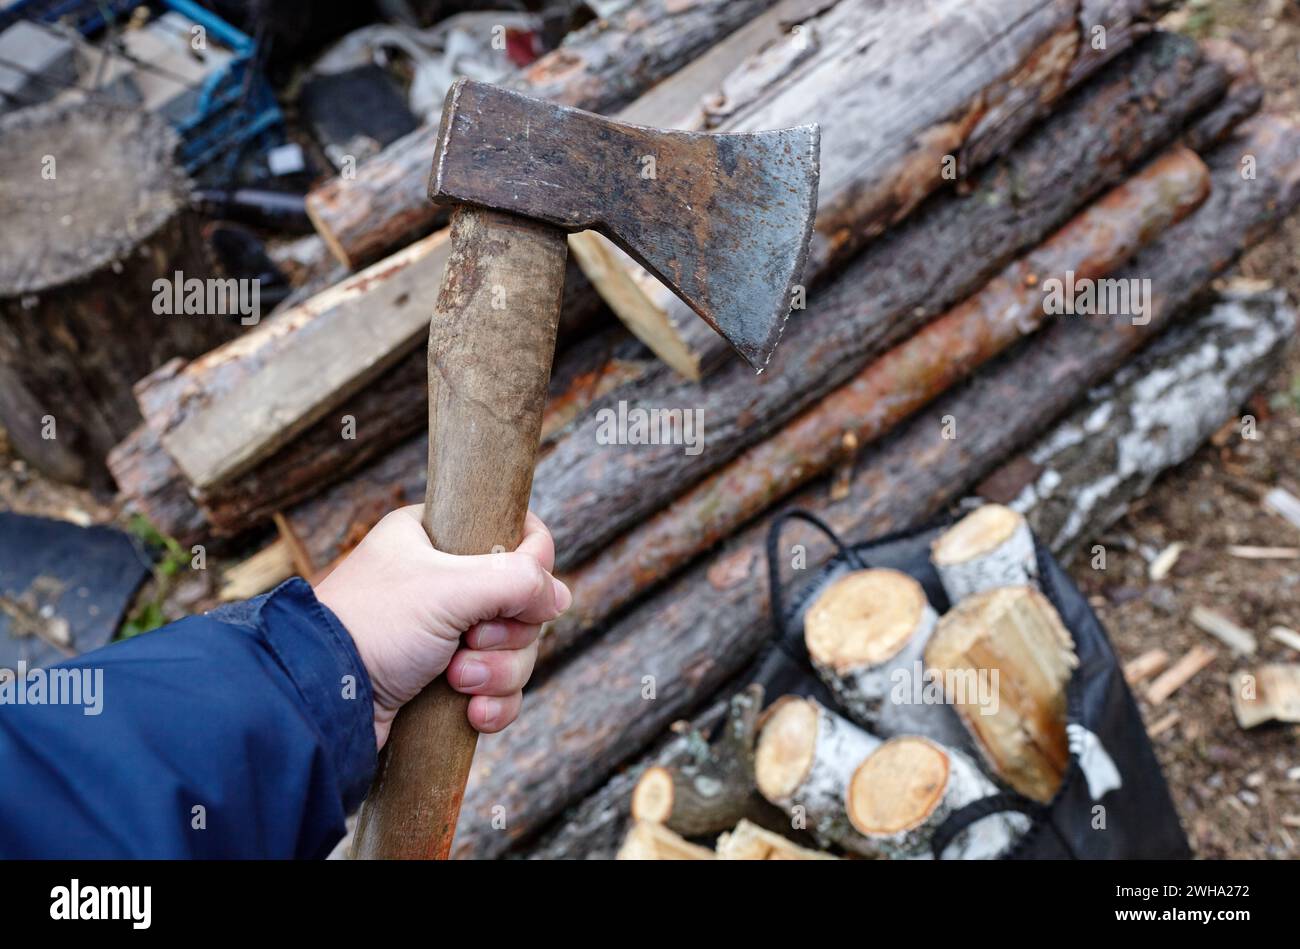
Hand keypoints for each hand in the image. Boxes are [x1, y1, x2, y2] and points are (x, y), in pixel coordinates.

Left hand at [314, 506, 570, 748]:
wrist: (320, 704)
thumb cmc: (372, 629)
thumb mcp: (448, 588)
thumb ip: (516, 579)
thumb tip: (559, 596)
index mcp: (436, 536)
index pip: (517, 534)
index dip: (531, 566)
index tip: (520, 592)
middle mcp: (443, 580)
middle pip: (523, 602)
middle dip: (507, 637)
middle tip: (470, 643)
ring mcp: (445, 632)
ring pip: (516, 650)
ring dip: (498, 673)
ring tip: (458, 682)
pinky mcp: (444, 680)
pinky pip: (500, 689)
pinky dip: (493, 703)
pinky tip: (470, 713)